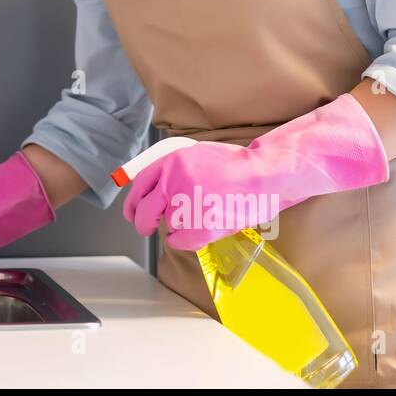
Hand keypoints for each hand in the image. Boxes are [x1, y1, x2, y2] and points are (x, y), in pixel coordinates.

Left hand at [123, 93, 389, 250]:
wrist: (263, 174)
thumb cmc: (235, 164)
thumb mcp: (196, 155)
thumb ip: (173, 170)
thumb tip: (154, 189)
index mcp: (170, 163)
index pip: (138, 186)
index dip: (132, 202)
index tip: (132, 212)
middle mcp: (172, 182)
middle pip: (143, 211)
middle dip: (141, 222)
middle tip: (146, 227)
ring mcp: (185, 206)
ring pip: (166, 225)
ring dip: (176, 225)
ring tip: (200, 215)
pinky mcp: (199, 226)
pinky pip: (178, 241)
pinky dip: (185, 240)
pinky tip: (199, 230)